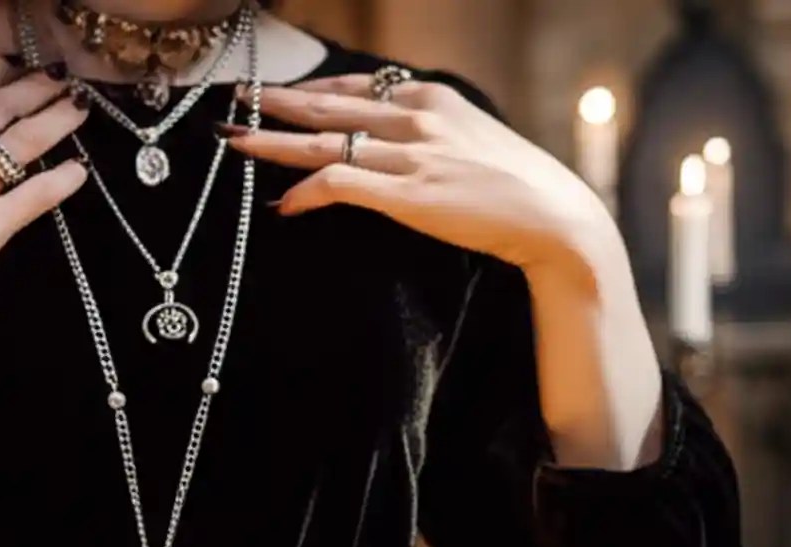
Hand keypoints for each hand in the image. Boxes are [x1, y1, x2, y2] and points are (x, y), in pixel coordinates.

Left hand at [223, 74, 623, 279]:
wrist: (555, 216)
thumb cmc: (516, 185)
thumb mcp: (471, 139)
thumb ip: (429, 132)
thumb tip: (391, 144)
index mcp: (431, 98)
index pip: (356, 86)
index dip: (311, 89)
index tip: (279, 92)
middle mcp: (415, 117)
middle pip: (328, 106)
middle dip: (276, 102)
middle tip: (234, 99)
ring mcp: (410, 155)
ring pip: (323, 140)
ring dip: (273, 141)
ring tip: (235, 141)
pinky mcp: (407, 194)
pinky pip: (340, 183)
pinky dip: (306, 191)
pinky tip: (282, 204)